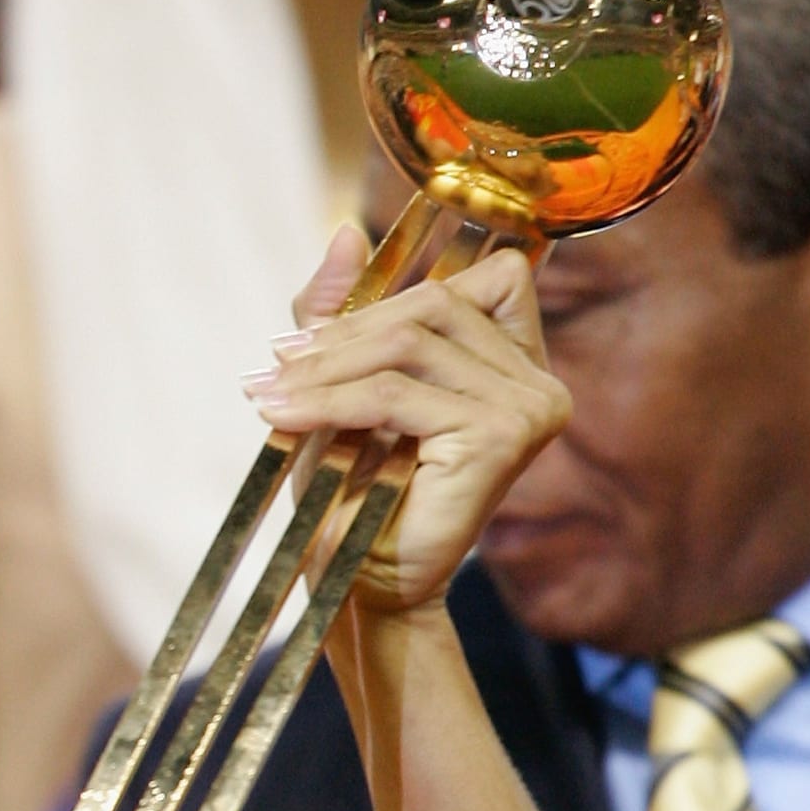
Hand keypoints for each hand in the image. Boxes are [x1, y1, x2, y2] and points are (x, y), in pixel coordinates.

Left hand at [249, 226, 570, 614]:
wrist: (356, 577)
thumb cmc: (353, 486)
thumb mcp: (339, 380)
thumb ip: (343, 310)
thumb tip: (345, 233)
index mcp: (518, 362)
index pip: (482, 278)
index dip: (393, 295)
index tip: (312, 338)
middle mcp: (540, 382)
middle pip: (435, 306)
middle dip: (343, 333)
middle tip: (274, 368)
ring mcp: (530, 409)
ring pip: (409, 344)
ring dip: (325, 368)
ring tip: (269, 396)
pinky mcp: (498, 438)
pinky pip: (394, 395)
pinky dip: (327, 401)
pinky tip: (281, 416)